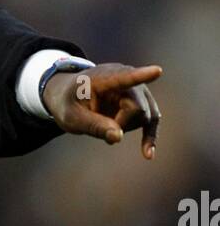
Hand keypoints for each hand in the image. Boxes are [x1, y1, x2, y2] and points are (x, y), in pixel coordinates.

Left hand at [41, 62, 161, 159]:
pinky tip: (148, 154)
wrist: (70, 95)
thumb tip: (118, 137)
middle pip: (138, 108)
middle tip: (97, 125)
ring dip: (127, 128)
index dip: (142, 76)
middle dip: (121, 125)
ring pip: (146, 116)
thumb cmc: (69, 103)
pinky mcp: (141, 101)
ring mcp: (136, 90)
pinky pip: (151, 120)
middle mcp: (126, 79)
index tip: (157, 71)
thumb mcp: (72, 117)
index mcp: (104, 78)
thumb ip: (93, 125)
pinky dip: (149, 136)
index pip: (125, 77)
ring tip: (103, 123)